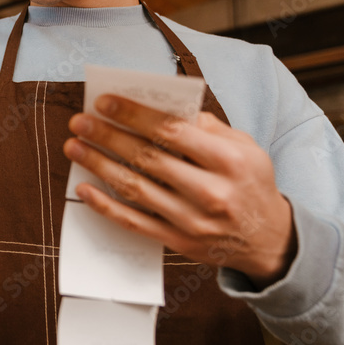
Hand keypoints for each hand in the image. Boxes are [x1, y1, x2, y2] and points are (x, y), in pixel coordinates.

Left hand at [63, 95, 296, 288]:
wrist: (269, 240)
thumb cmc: (250, 184)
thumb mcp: (245, 148)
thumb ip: (208, 126)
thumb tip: (165, 106)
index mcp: (228, 160)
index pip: (171, 131)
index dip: (133, 115)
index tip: (104, 102)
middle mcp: (210, 191)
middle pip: (147, 158)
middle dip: (107, 136)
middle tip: (79, 122)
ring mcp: (192, 220)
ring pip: (135, 188)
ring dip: (98, 165)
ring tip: (73, 147)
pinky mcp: (178, 242)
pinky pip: (133, 222)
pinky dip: (105, 206)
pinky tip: (83, 189)